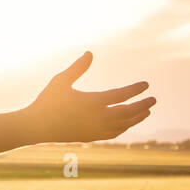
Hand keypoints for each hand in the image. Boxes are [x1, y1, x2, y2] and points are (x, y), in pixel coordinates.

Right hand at [25, 51, 154, 142]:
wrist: (36, 127)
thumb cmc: (47, 101)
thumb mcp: (61, 80)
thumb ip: (77, 68)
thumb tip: (90, 53)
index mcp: (92, 102)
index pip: (121, 95)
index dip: (135, 89)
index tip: (146, 84)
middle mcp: (98, 118)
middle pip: (128, 112)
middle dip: (142, 105)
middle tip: (153, 100)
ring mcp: (95, 129)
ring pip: (123, 125)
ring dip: (136, 118)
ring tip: (146, 112)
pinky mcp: (91, 137)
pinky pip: (113, 133)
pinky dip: (123, 128)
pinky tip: (126, 123)